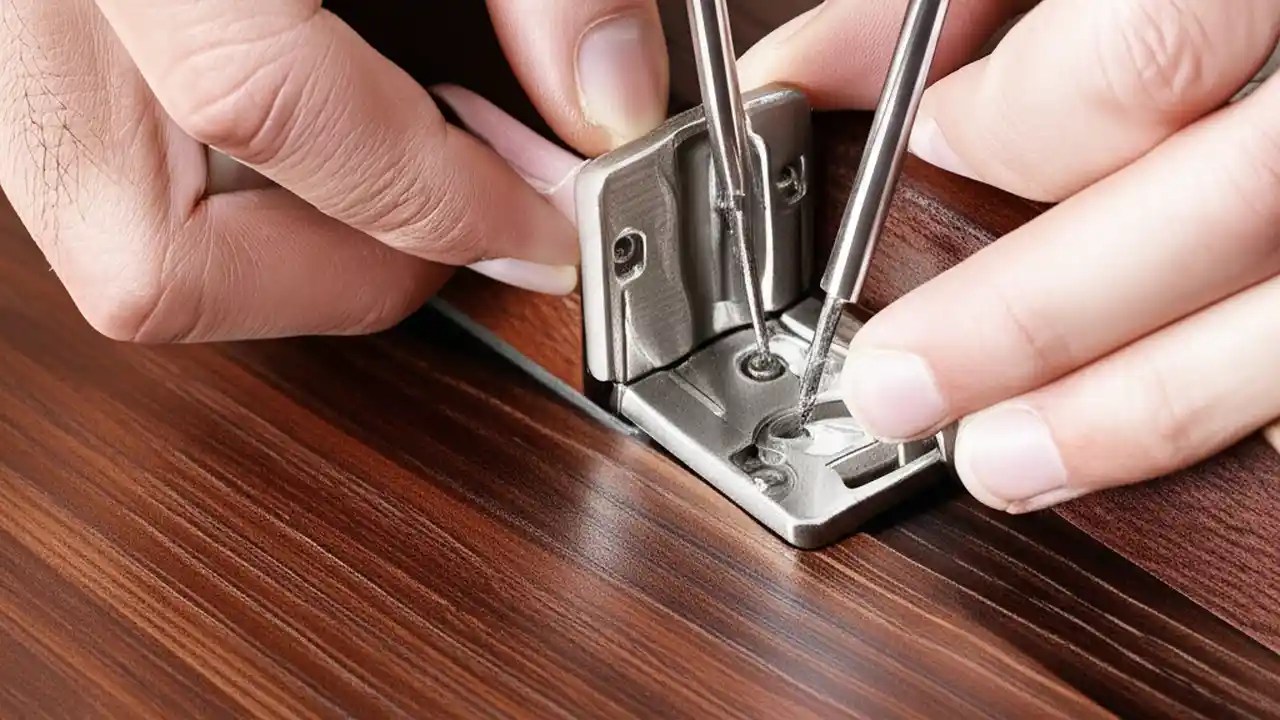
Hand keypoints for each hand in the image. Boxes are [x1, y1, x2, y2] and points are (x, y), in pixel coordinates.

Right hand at [0, 0, 666, 341]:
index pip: (265, 100)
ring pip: (116, 241)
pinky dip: (233, 199)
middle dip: (340, 277)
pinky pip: (110, 176)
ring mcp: (5, 24)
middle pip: (148, 254)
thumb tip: (606, 95)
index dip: (436, 204)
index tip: (545, 230)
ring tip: (396, 190)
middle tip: (460, 228)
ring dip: (283, 259)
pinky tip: (319, 142)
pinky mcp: (25, 39)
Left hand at [741, 1, 1279, 511]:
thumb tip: (815, 72)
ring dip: (1141, 408)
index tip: (930, 142)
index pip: (1138, 60)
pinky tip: (1150, 419)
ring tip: (1002, 459)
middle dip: (1035, 318)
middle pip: (1230, 208)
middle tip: (898, 386)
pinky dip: (1233, 401)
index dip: (1011, 125)